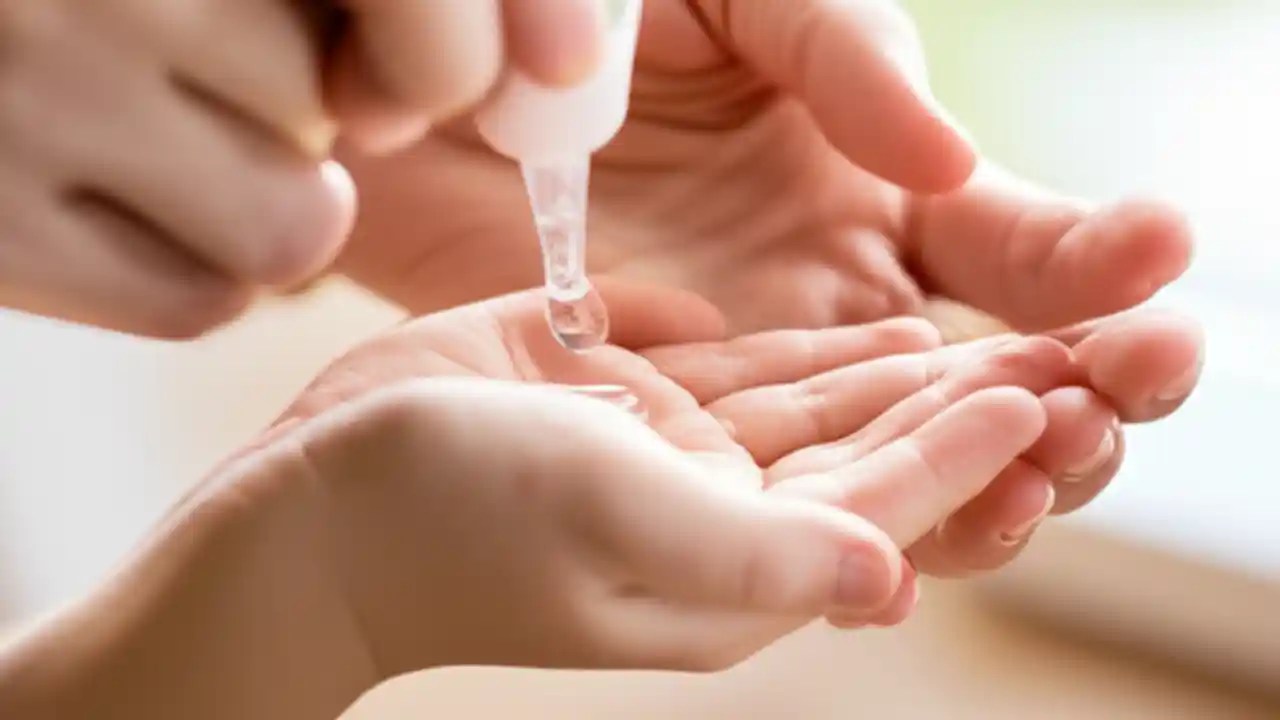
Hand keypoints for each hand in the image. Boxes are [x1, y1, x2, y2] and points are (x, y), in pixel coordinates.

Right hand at [0, 0, 601, 337]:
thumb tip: (565, 55)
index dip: (472, 39)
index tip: (555, 66)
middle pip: (359, 110)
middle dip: (349, 106)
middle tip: (262, 72)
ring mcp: (30, 103)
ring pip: (297, 228)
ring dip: (279, 198)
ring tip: (185, 134)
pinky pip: (202, 301)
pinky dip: (198, 268)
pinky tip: (131, 201)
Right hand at [277, 283, 1103, 605]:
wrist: (312, 505)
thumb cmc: (451, 525)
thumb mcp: (615, 525)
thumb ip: (759, 553)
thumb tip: (892, 583)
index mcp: (726, 557)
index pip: (876, 501)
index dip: (961, 449)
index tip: (1039, 392)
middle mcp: (705, 506)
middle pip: (852, 450)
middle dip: (943, 406)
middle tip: (1036, 352)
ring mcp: (655, 449)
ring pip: (793, 405)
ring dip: (873, 370)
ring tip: (957, 331)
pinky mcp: (605, 396)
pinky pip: (712, 361)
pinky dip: (777, 344)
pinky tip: (840, 328)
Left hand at [334, 0, 1202, 545]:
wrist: (436, 74)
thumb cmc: (598, 9)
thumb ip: (848, 54)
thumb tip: (945, 163)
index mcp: (883, 187)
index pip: (1022, 250)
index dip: (1099, 265)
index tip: (1152, 266)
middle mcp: (838, 291)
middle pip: (986, 378)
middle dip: (1079, 396)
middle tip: (1128, 396)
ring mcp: (759, 363)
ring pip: (895, 456)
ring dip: (979, 483)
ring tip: (1039, 482)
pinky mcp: (669, 417)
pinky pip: (765, 493)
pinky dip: (833, 532)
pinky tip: (892, 560)